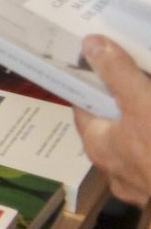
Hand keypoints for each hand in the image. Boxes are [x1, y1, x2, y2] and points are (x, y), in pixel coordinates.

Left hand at [78, 36, 150, 203]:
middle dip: (126, 108)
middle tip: (139, 88)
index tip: (103, 66)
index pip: (84, 107)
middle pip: (114, 128)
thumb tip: (91, 43)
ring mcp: (140, 185)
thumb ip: (119, 74)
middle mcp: (113, 166)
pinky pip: (150, 166)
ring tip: (146, 108)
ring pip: (136, 149)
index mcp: (99, 144)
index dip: (92, 85)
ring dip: (143, 131)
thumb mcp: (141, 105)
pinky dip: (150, 153)